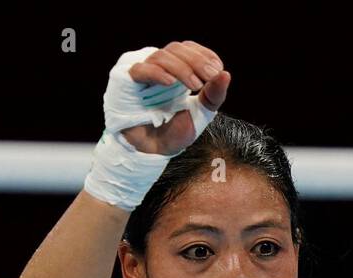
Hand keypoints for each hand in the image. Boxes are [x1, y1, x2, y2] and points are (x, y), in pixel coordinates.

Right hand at [120, 41, 229, 155]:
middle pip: (176, 49)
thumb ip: (213, 96)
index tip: (217, 69)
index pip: (188, 49)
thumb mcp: (200, 114)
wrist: (152, 153)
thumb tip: (226, 74)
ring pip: (161, 56)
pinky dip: (158, 73)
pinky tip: (172, 83)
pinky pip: (141, 70)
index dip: (203, 54)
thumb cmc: (174, 133)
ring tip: (195, 86)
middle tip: (210, 76)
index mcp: (174, 70)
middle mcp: (157, 67)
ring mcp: (141, 72)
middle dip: (196, 61)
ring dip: (181, 68)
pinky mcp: (125, 81)